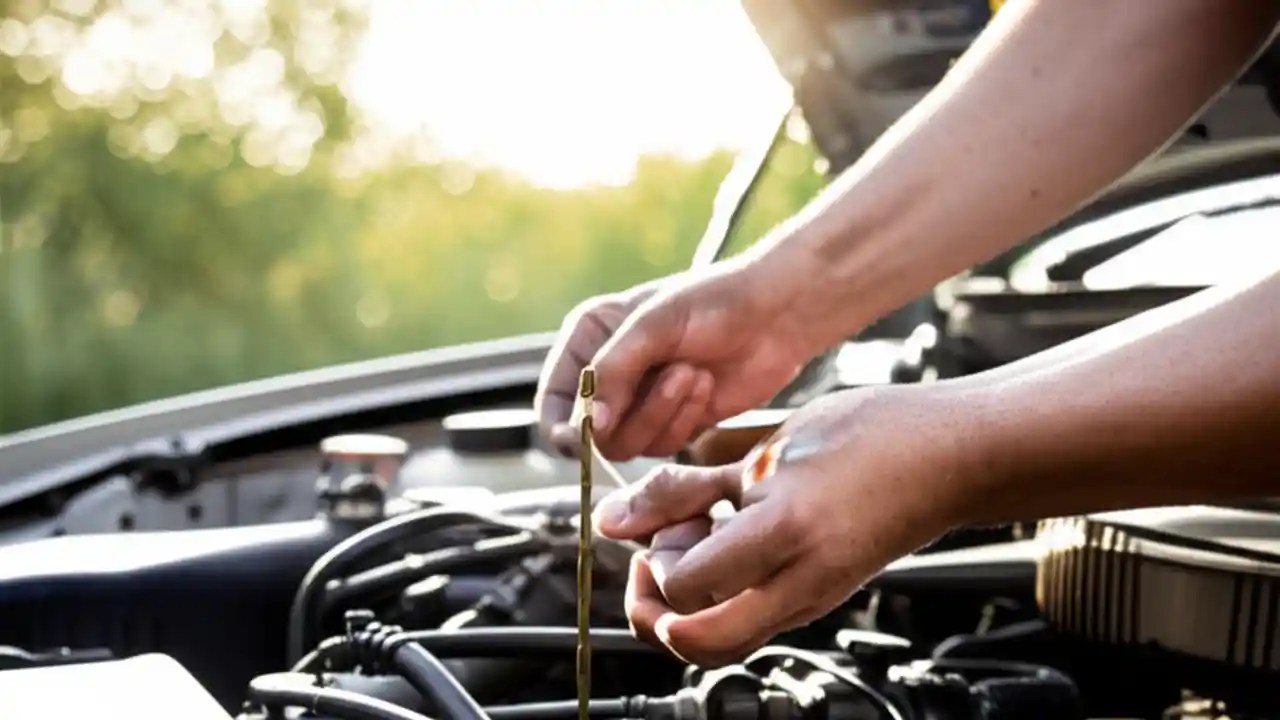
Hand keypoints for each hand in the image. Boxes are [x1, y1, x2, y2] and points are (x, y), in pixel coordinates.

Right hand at [535, 258, 817, 460]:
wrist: (777, 315)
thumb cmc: (715, 302)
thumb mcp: (653, 325)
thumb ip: (613, 374)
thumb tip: (589, 426)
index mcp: (590, 337)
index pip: (554, 397)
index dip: (563, 423)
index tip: (582, 436)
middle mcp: (609, 372)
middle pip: (592, 430)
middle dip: (634, 410)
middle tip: (672, 376)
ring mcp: (641, 401)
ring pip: (627, 443)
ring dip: (663, 413)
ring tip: (693, 373)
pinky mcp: (673, 422)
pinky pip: (661, 445)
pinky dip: (684, 421)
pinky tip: (706, 386)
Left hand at [592, 385, 971, 665]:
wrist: (950, 456)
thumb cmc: (875, 438)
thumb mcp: (768, 452)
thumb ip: (686, 488)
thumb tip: (619, 516)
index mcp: (783, 532)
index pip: (686, 587)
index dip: (655, 560)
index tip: (659, 526)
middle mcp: (798, 582)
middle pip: (697, 646)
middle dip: (655, 609)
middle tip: (658, 557)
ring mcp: (810, 599)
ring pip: (722, 643)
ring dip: (688, 606)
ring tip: (697, 547)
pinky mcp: (818, 597)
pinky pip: (752, 619)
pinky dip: (721, 596)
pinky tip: (727, 545)